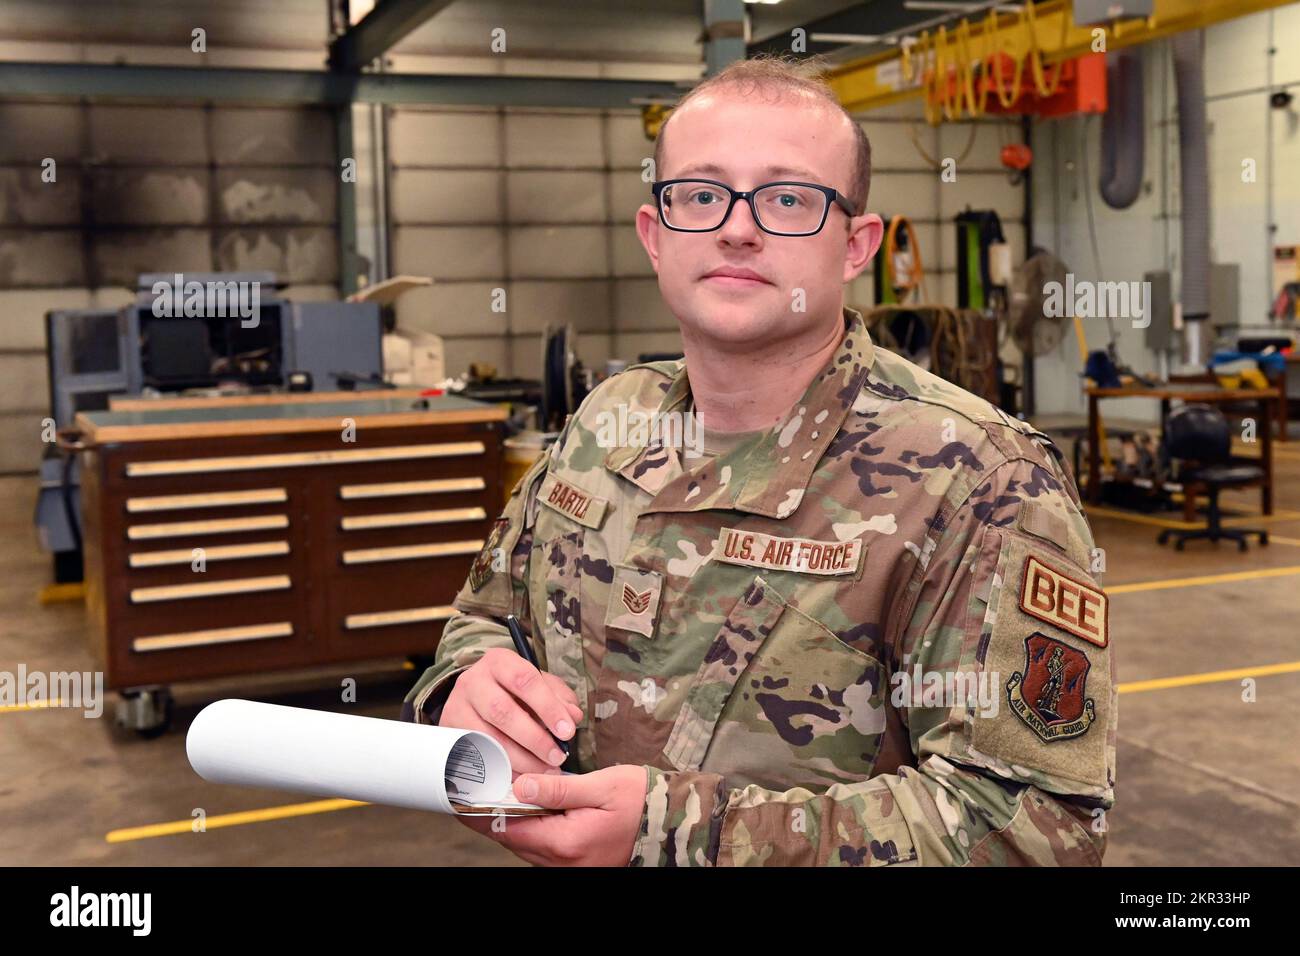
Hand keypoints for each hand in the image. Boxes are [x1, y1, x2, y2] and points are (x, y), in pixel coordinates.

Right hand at [439, 647, 582, 776]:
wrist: (475, 695)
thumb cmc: (514, 690)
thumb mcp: (539, 684)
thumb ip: (559, 698)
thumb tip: (572, 717)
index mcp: (499, 662)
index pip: (524, 681)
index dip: (548, 707)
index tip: (567, 731)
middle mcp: (473, 681)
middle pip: (502, 711)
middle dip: (534, 738)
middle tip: (557, 757)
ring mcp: (457, 706)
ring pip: (488, 738)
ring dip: (521, 759)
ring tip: (544, 770)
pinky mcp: (450, 731)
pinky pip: (477, 756)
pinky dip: (503, 770)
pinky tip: (523, 776)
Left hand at [471, 764, 646, 866]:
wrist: (673, 823)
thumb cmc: (641, 801)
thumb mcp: (601, 787)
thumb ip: (558, 789)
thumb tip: (520, 787)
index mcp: (564, 843)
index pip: (507, 829)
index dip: (480, 812)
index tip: (459, 796)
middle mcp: (562, 862)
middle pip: (511, 839)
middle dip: (490, 815)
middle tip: (471, 788)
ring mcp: (568, 866)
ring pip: (524, 844)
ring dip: (509, 821)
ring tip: (493, 793)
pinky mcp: (576, 863)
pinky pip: (541, 847)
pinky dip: (529, 828)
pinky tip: (527, 807)